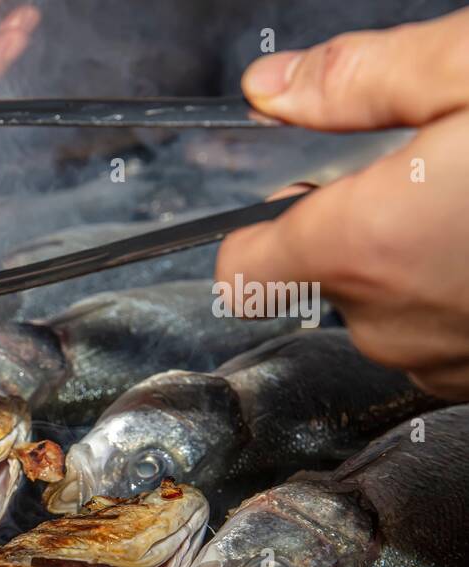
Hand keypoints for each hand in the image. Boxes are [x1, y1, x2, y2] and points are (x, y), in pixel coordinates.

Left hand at [216, 8, 468, 399]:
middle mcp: (392, 323)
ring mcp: (449, 362)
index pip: (244, 266)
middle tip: (438, 169)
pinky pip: (448, 337)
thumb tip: (272, 90)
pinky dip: (467, 296)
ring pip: (390, 309)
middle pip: (325, 279)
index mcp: (364, 246)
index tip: (301, 193)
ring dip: (420, 262)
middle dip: (359, 226)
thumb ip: (361, 81)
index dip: (259, 227)